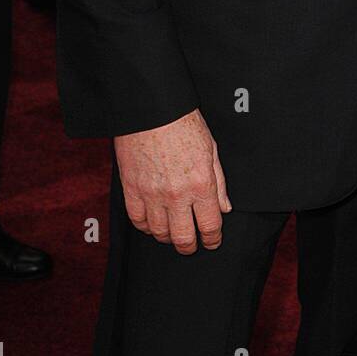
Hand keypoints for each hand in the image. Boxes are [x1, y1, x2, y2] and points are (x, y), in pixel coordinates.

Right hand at [114, 108, 231, 254]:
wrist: (152, 109)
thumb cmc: (184, 123)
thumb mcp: (211, 149)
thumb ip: (219, 182)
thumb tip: (225, 207)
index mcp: (201, 183)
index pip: (210, 225)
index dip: (213, 239)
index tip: (212, 242)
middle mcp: (177, 194)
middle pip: (183, 238)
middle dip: (190, 246)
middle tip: (192, 245)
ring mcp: (152, 194)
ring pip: (160, 233)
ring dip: (168, 237)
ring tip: (172, 232)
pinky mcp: (131, 190)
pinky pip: (138, 221)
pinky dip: (146, 226)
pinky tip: (152, 222)